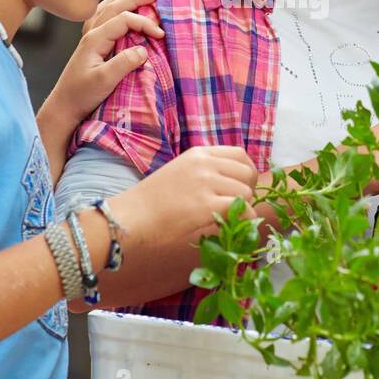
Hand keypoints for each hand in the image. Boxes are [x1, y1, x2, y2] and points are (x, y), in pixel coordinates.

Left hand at [50, 0, 162, 123]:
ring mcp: (89, 38)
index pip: (124, 20)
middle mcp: (91, 34)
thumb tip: (143, 49)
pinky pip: (99, 18)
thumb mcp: (105, 81)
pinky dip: (108, 8)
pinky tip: (111, 6)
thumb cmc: (82, 94)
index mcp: (95, 39)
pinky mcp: (90, 46)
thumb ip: (124, 63)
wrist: (64, 105)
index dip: (144, 23)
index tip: (160, 35)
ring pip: (106, 10)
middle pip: (114, 8)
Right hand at [109, 146, 257, 254]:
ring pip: (246, 192)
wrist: (130, 217)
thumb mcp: (180, 173)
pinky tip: (232, 225)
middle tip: (235, 206)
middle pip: (247, 172)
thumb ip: (205, 173)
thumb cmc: (152, 201)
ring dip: (242, 207)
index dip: (246, 173)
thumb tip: (233, 185)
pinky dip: (243, 219)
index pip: (240, 154)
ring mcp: (205, 182)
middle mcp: (204, 163)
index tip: (240, 188)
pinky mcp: (204, 204)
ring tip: (226, 217)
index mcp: (198, 154)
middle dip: (247, 190)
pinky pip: (241, 208)